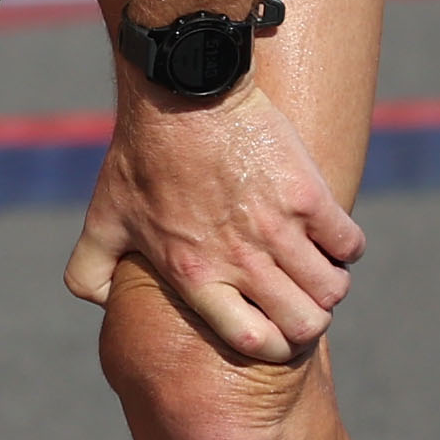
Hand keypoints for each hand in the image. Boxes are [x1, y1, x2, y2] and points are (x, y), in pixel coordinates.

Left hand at [63, 76, 361, 366]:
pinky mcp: (308, 194)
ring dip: (327, 283)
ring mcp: (279, 228)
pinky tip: (325, 234)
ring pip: (332, 289)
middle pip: (305, 323)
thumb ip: (90, 271)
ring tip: (313, 267)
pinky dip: (344, 246)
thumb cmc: (139, 157)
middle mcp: (241, 259)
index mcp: (194, 276)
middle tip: (298, 299)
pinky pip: (349, 244)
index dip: (272, 346)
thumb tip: (102, 306)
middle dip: (306, 320)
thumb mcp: (103, 219)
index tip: (273, 330)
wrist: (181, 93)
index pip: (254, 342)